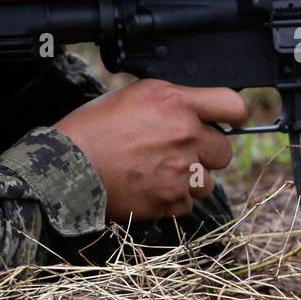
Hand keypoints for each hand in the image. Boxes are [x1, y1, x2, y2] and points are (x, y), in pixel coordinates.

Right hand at [53, 79, 246, 221]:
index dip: (234, 114)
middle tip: (179, 150)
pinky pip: (188, 204)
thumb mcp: (134, 95)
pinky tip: (151, 187)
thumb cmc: (93, 127)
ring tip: (160, 171)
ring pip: (208, 181)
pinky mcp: (170, 201)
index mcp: (176, 103)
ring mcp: (180, 171)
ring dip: (191, 179)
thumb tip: (196, 107)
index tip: (230, 121)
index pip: (232, 105)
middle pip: (224, 150)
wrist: (66, 167)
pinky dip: (173, 199)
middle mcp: (185, 135)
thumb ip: (172, 99)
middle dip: (207, 152)